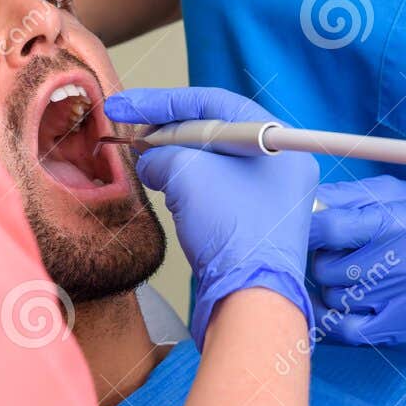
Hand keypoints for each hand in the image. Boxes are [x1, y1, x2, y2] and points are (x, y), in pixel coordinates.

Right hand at [104, 86, 318, 347]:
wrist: (249, 303)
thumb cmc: (231, 235)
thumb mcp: (187, 175)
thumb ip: (163, 153)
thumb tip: (151, 159)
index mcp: (279, 144)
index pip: (215, 103)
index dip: (162, 101)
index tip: (122, 105)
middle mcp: (282, 166)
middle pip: (216, 132)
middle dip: (168, 131)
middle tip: (130, 134)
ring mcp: (271, 197)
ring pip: (214, 163)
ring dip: (176, 160)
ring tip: (145, 163)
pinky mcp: (254, 224)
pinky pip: (218, 191)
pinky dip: (188, 186)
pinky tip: (166, 190)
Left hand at [309, 176, 405, 345]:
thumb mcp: (389, 192)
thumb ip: (342, 198)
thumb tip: (300, 208)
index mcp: (396, 220)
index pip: (329, 229)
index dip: (304, 231)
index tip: (296, 231)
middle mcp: (404, 260)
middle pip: (327, 269)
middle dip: (323, 260)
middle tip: (339, 252)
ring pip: (334, 298)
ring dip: (333, 287)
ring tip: (354, 272)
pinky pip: (349, 331)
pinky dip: (331, 319)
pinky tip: (332, 305)